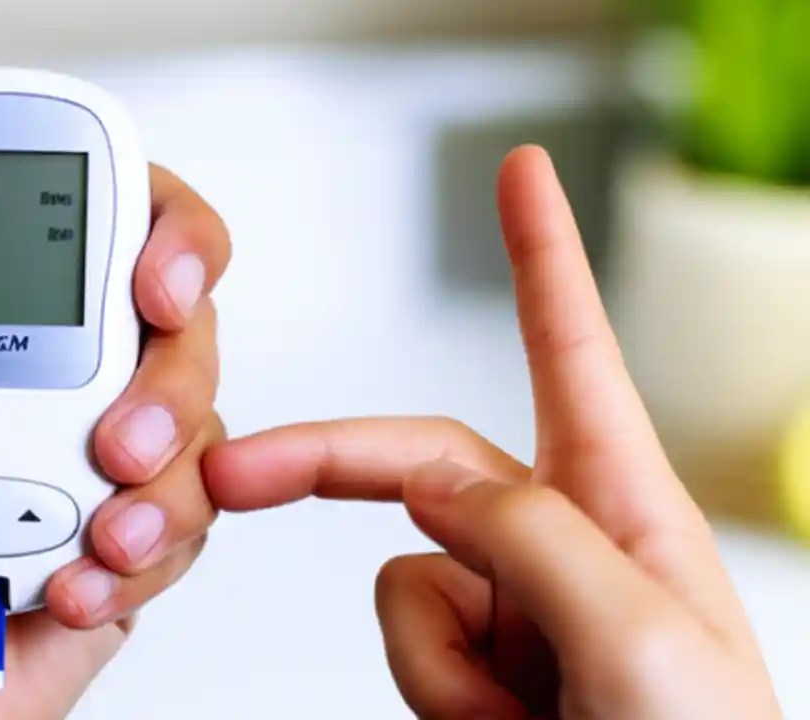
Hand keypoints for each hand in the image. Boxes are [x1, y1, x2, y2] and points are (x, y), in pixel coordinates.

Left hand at [0, 83, 230, 718]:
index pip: (76, 224)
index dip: (142, 219)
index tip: (146, 268)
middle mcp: (37, 383)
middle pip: (173, 311)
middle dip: (178, 352)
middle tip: (124, 416)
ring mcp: (86, 463)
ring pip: (199, 414)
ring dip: (166, 465)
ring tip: (93, 520)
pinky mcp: (123, 547)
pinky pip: (192, 519)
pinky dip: (149, 549)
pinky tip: (72, 581)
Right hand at [203, 147, 779, 718]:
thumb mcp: (639, 640)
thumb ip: (529, 535)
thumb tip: (431, 482)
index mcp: (623, 508)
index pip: (568, 349)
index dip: (539, 253)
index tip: (518, 171)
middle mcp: (561, 546)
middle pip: (418, 463)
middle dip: (323, 461)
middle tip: (231, 472)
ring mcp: (514, 612)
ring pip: (401, 581)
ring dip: (437, 657)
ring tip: (518, 718)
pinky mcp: (477, 674)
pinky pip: (404, 644)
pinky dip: (431, 690)